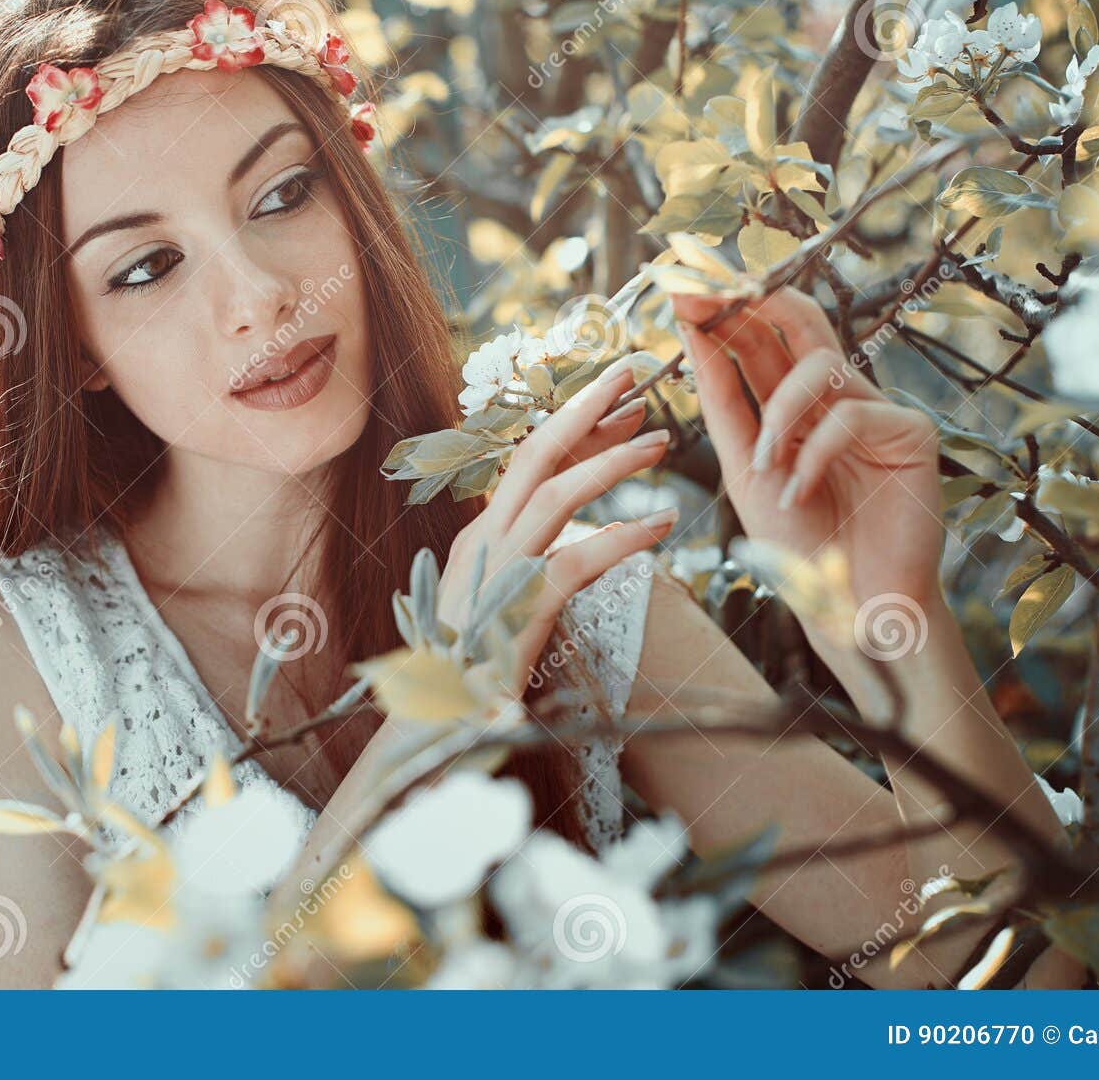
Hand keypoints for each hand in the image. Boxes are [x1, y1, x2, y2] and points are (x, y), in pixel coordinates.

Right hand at [436, 358, 678, 698]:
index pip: (528, 463)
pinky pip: (578, 560)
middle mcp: (484, 540)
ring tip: (660, 441)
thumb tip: (572, 531)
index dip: (574, 426)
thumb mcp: (500, 599)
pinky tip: (661, 526)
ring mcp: (499, 571)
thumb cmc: (472, 668)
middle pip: (535, 455)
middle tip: (632, 374)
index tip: (617, 403)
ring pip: (558, 495)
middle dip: (585, 408)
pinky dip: (623, 539)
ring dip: (612, 462)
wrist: (436, 725)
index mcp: (480, 535)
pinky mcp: (520, 609)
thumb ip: (532, 560)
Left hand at [672, 288, 943, 609]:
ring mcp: (876, 411)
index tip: (682, 293)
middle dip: (755, 304)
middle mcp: (837, 397)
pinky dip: (814, 455)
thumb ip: (726, 408)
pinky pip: (853, 416)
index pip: (760, 343)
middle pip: (801, 325)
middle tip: (714, 293)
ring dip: (781, 413)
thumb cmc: (799, 542)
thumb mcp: (746, 471)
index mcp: (795, 404)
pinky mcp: (912, 434)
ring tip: (765, 465)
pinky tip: (799, 493)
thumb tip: (697, 338)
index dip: (724, 315)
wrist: (848, 603)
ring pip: (823, 366)